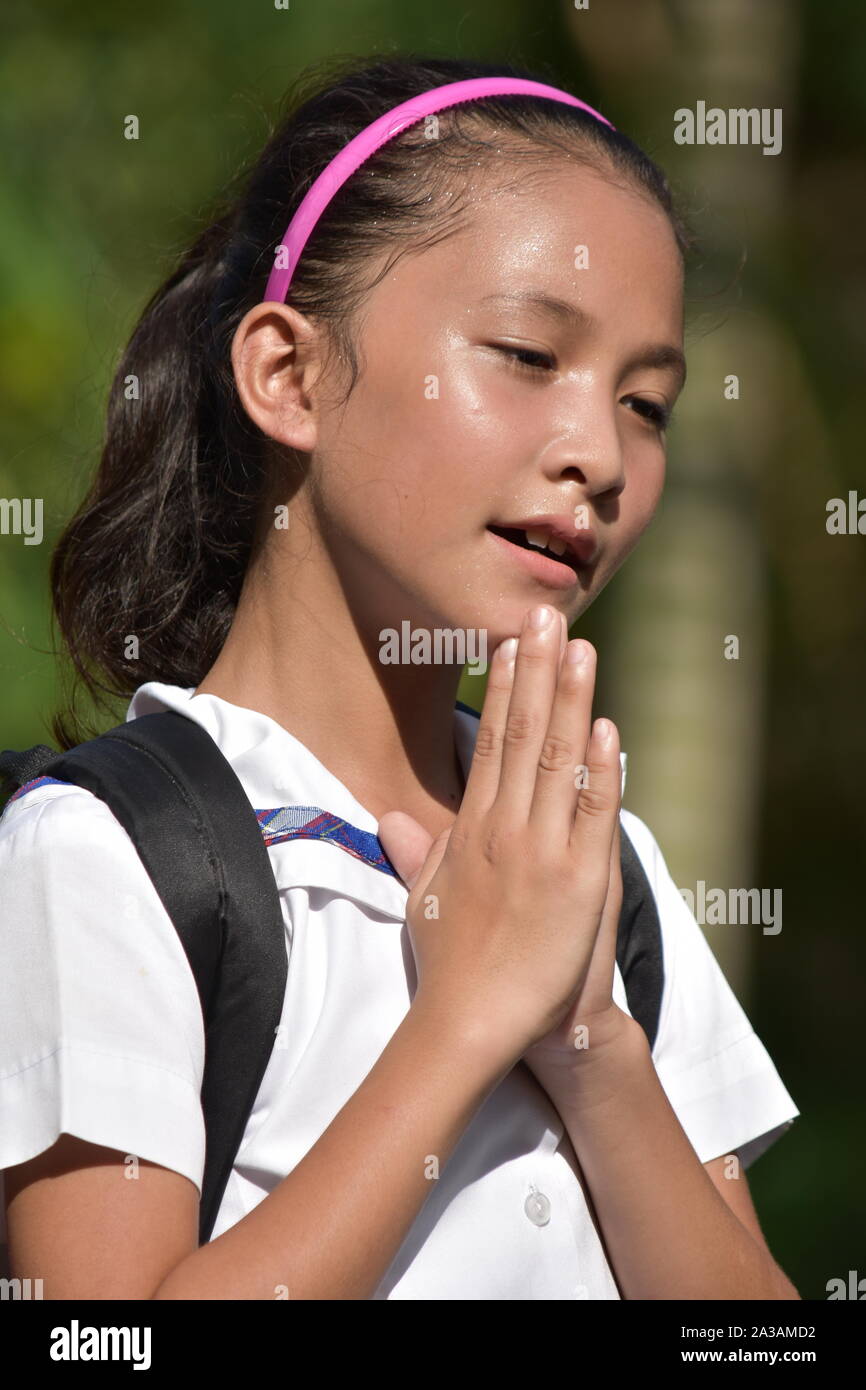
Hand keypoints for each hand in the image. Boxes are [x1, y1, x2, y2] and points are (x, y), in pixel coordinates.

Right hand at [378, 605, 622, 1067]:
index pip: (491, 745)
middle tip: (547, 618)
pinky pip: (594, 814)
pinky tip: (606, 726)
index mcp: (469, 831)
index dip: (506, 692)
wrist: (476, 1023)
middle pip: (524, 736)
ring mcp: (542, 853)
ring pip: (559, 762)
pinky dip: (602, 770)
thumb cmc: (452, 965)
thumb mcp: (423, 900)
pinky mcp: (580, 882)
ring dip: (571, 700)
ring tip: (580, 649)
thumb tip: (389, 816)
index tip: (513, 645)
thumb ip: (417, 852)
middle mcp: (504, 831)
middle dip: (538, 672)